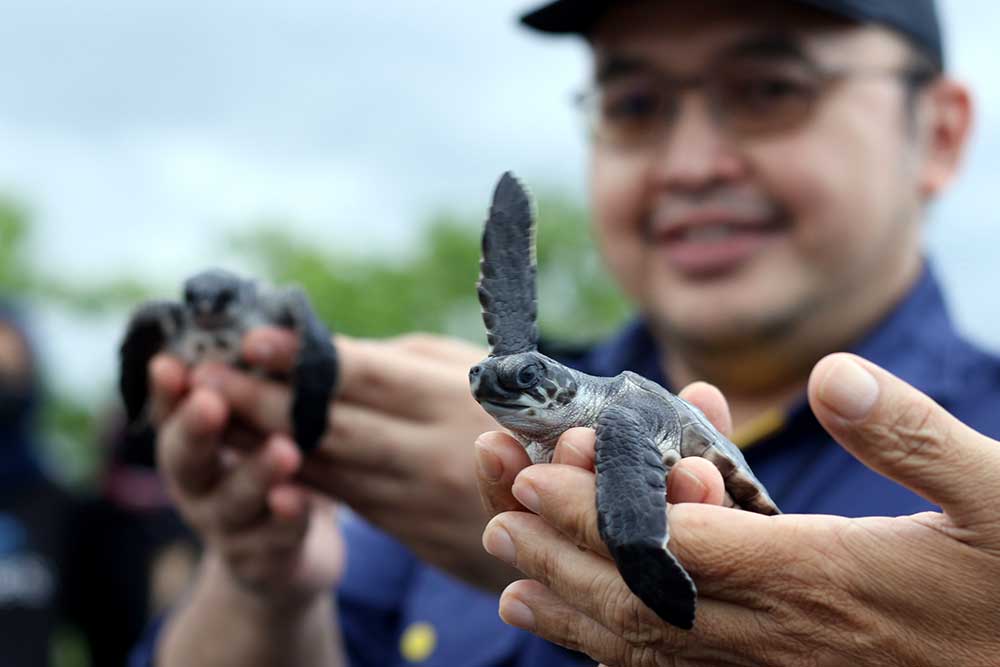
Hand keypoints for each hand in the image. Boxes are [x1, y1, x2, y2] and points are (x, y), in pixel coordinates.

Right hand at [151, 355, 342, 607]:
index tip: (169, 363)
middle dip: (196, 428)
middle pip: (184, 457)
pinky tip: (299, 500)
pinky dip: (287, 520)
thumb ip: (262, 383)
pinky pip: (273, 541)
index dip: (167, 390)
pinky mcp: (260, 561)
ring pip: (233, 501)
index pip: (171, 409)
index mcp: (193, 440)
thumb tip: (280, 324)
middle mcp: (196, 484)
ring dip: (256, 473)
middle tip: (211, 401)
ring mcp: (224, 527)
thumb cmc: (273, 466)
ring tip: (284, 451)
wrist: (282, 558)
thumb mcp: (262, 422)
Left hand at [194, 328, 517, 590]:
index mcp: (451, 398)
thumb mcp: (484, 374)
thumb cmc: (526, 416)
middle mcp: (430, 449)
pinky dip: (296, 475)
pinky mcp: (410, 531)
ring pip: (327, 464)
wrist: (570, 507)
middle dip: (262, 399)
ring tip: (210, 412)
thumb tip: (336, 353)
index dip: (302, 358)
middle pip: (331, 422)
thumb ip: (410, 362)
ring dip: (263, 440)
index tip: (250, 340)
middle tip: (204, 376)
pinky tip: (257, 456)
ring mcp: (418, 495)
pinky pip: (344, 497)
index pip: (362, 374)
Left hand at [479, 353, 999, 665]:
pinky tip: (587, 643)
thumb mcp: (998, 496)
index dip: (596, 510)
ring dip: (573, 614)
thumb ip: (911, 436)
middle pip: (639, 598)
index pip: (674, 542)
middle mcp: (784, 636)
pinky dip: (620, 660)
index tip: (535, 472)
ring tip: (510, 583)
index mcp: (819, 577)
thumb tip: (832, 375)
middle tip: (496, 514)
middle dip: (559, 554)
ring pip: (649, 652)